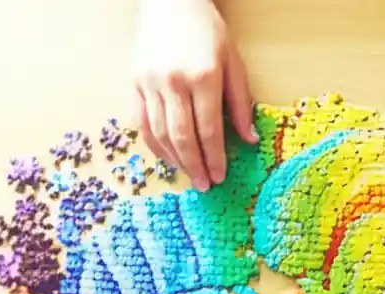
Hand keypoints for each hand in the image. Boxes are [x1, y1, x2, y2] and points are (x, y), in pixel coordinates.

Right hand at [130, 0, 257, 192]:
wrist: (171, 3)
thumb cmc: (207, 31)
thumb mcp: (233, 61)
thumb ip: (240, 101)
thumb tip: (249, 138)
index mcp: (203, 76)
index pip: (209, 129)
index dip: (215, 157)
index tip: (220, 176)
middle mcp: (174, 82)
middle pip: (183, 137)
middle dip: (195, 165)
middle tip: (204, 185)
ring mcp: (150, 83)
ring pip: (159, 133)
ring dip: (174, 159)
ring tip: (187, 174)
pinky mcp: (134, 82)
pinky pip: (141, 122)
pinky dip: (153, 144)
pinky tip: (166, 156)